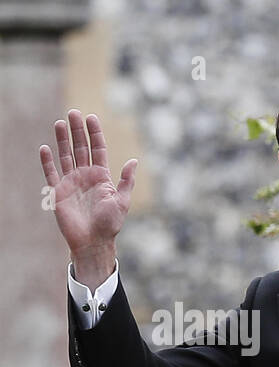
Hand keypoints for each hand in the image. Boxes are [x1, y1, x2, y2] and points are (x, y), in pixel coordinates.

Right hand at [39, 110, 136, 286]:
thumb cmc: (110, 224)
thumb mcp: (122, 201)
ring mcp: (71, 182)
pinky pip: (51, 173)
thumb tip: (133, 161)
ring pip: (66, 156)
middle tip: (73, 113)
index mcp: (102, 177)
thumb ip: (126, 181)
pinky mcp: (58, 191)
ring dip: (62, 140)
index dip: (95, 134)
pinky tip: (46, 148)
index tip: (91, 117)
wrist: (93, 242)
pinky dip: (48, 161)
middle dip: (77, 131)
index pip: (98, 150)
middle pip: (80, 148)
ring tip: (60, 123)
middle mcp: (86, 176)